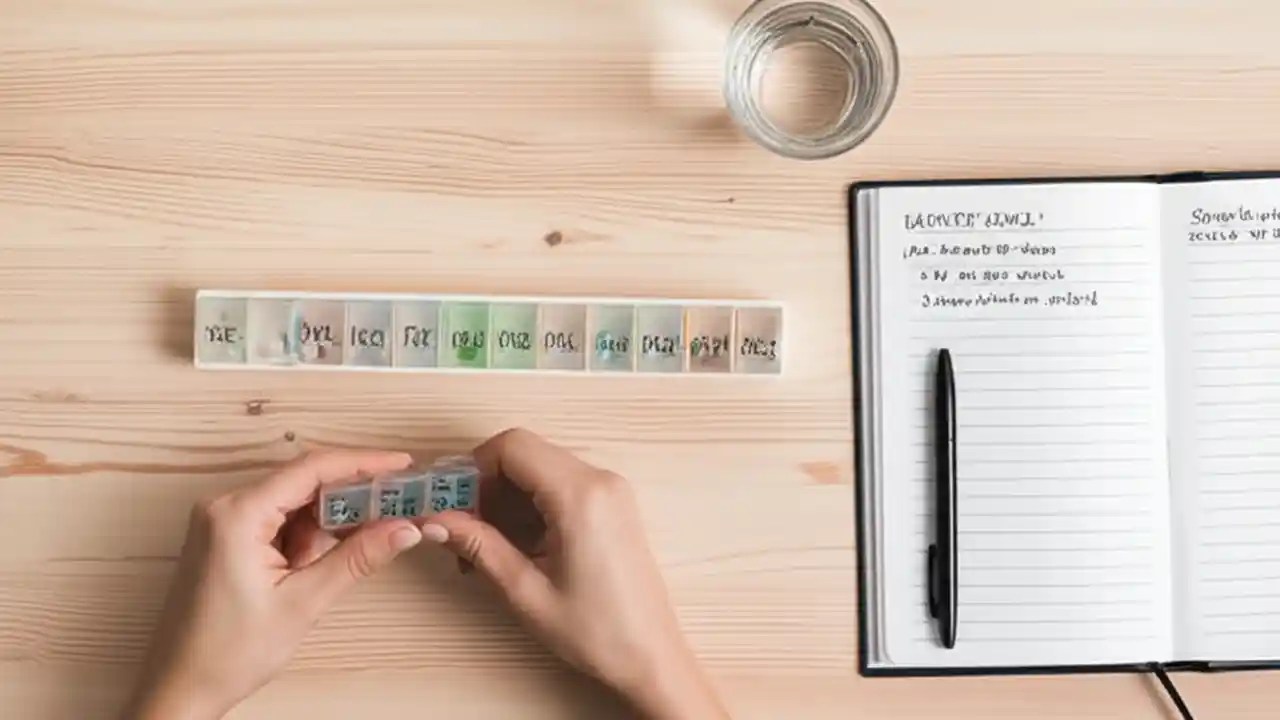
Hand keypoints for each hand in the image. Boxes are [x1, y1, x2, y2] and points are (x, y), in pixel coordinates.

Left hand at [124, 451, 424, 719]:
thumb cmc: (227, 653)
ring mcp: (222, 523)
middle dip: (352, 494)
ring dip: (330, 520)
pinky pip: (278, 521)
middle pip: (303, 482)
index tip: (402, 463)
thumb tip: (405, 529)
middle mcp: (225, 507)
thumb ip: (356, 559)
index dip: (363, 462)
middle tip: (398, 503)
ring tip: (368, 538)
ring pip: (294, 503)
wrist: (180, 689)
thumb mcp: (303, 603)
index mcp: (237, 515)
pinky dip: (308, 534)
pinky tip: (331, 554)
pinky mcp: (226, 539)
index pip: (311, 469)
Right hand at [421, 429, 727, 719]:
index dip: (472, 467)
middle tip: (458, 529)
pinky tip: (511, 547)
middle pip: (526, 453)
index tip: (448, 501)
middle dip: (484, 485)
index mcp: (580, 495)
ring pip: (540, 469)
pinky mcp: (613, 505)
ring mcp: (611, 491)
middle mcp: (600, 480)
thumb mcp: (526, 591)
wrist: (652, 657)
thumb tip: (433, 521)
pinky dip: (530, 506)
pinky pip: (560, 486)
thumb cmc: (595, 632)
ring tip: (479, 548)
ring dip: (505, 498)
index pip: (513, 446)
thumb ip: (479, 546)